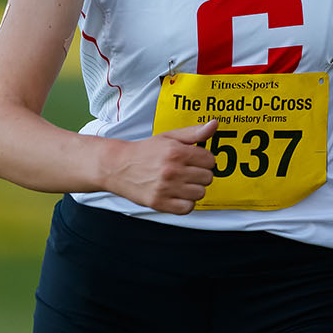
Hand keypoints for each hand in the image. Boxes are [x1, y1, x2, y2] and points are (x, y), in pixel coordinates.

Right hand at [103, 120, 217, 214]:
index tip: (195, 161)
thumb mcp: (169, 137)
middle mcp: (172, 170)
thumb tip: (214, 124)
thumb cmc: (145, 151)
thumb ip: (194, 132)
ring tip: (181, 183)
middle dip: (200, 174)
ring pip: (200, 193)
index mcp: (176, 152)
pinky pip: (187, 208)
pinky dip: (185, 203)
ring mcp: (166, 188)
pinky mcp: (159, 203)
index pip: (210, 160)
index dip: (204, 160)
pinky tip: (177, 194)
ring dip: (193, 189)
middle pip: (207, 177)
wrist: (118, 166)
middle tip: (187, 172)